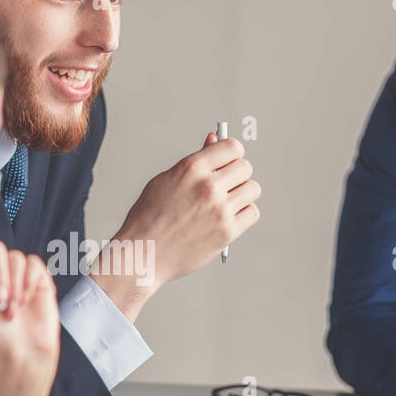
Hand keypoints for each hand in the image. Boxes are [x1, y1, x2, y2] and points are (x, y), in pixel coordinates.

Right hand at [91, 130, 260, 320]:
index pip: (232, 147)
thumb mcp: (166, 180)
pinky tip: (229, 218)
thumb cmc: (150, 217)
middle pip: (245, 167)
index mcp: (192, 168)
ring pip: (252, 190)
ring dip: (242, 194)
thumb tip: (214, 140)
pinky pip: (252, 213)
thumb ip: (195, 162)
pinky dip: (244, 214)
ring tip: (227, 202)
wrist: (142, 254)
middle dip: (237, 173)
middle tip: (226, 184)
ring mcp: (220, 210)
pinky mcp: (227, 232)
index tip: (228, 161)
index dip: (232, 153)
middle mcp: (208, 186)